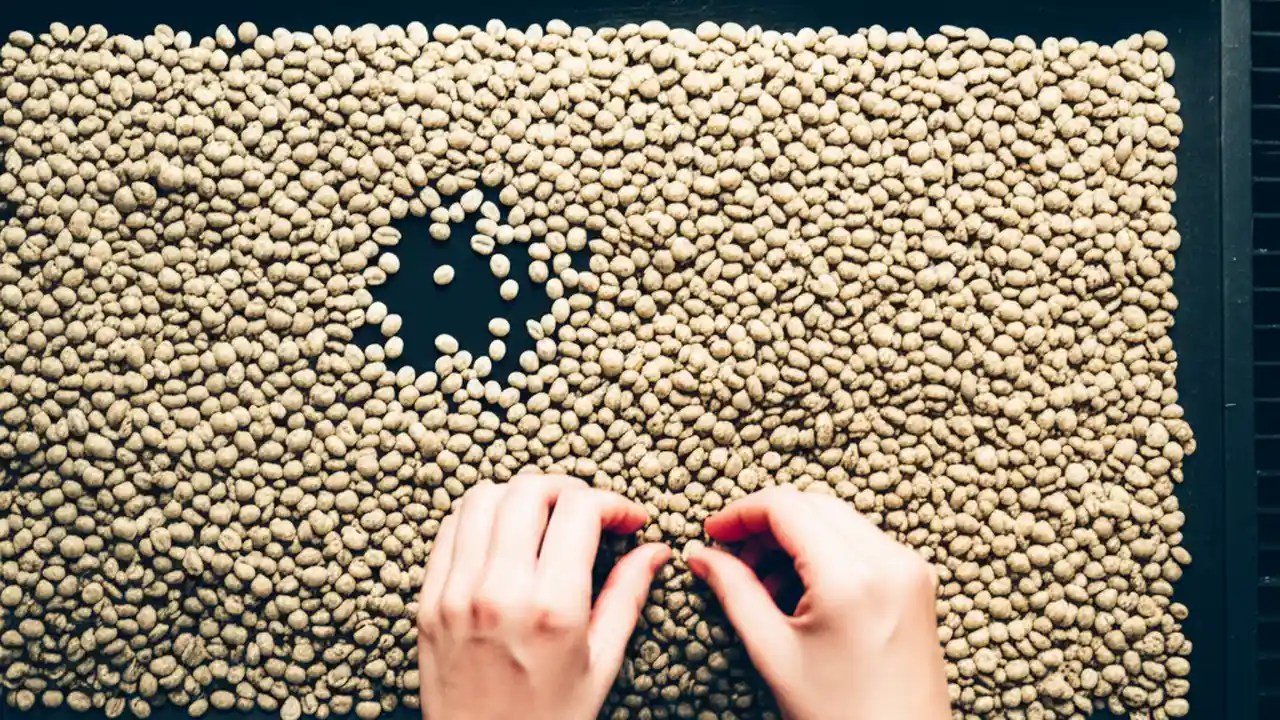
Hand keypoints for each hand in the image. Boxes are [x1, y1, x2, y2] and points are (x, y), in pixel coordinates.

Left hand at [416, 475, 669, 719]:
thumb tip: (655, 551)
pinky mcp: (429, 600)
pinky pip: (450, 529)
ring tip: (544, 517)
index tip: (628, 519)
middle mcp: (499, 591)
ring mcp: (456, 593)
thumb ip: (627, 597)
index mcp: (552, 608)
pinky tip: (504, 533)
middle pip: (529, 491)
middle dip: (567, 489)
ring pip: (483, 498)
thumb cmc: (548, 719)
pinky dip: (480, 515)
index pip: (579, 510)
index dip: (612, 502)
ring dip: (520, 494)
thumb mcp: (601, 663)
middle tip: (587, 512)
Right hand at [685, 486, 949, 719]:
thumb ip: (735, 592)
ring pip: (837, 519)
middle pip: (813, 505)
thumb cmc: (841, 717)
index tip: (712, 533)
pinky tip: (798, 592)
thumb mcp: (774, 652)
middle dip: (766, 524)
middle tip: (732, 558)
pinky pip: (861, 542)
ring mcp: (909, 568)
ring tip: (762, 585)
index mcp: (852, 577)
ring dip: (794, 538)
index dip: (741, 513)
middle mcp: (889, 561)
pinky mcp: (917, 581)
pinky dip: (823, 553)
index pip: (786, 507)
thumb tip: (702, 556)